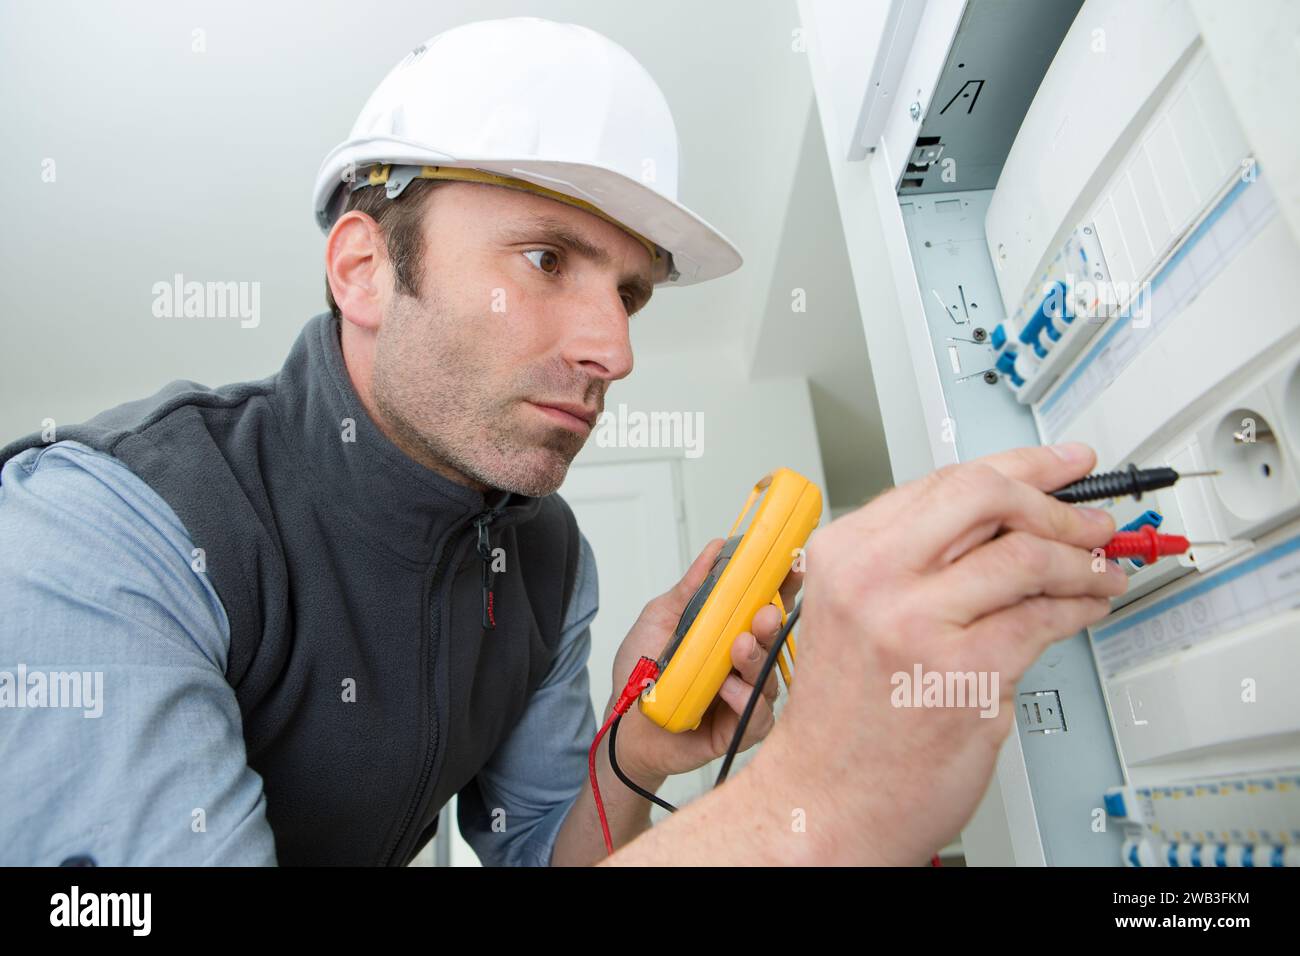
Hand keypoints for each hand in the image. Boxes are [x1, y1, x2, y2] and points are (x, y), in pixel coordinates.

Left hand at [605, 537, 803, 783]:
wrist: (621, 723)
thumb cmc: (639, 673)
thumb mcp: (660, 618)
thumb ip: (690, 588)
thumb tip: (716, 548)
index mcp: (729, 633)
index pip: (764, 607)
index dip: (782, 588)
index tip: (789, 568)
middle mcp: (742, 663)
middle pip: (774, 640)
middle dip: (772, 623)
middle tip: (764, 613)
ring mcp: (744, 696)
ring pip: (770, 677)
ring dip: (757, 659)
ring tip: (737, 648)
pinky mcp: (739, 730)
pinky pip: (758, 716)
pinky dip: (745, 699)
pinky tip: (726, 689)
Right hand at [749, 443, 1126, 863]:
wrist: (825, 795)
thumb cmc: (844, 714)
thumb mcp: (854, 610)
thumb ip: (917, 561)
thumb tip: (1007, 518)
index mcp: (844, 553)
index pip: (944, 480)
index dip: (1019, 465)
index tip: (1059, 464)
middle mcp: (875, 579)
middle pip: (985, 496)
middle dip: (1056, 499)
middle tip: (1092, 513)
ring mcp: (918, 625)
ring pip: (1027, 555)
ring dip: (1084, 557)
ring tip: (1101, 567)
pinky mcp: (965, 674)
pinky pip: (1044, 619)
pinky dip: (1081, 607)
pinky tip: (1087, 607)